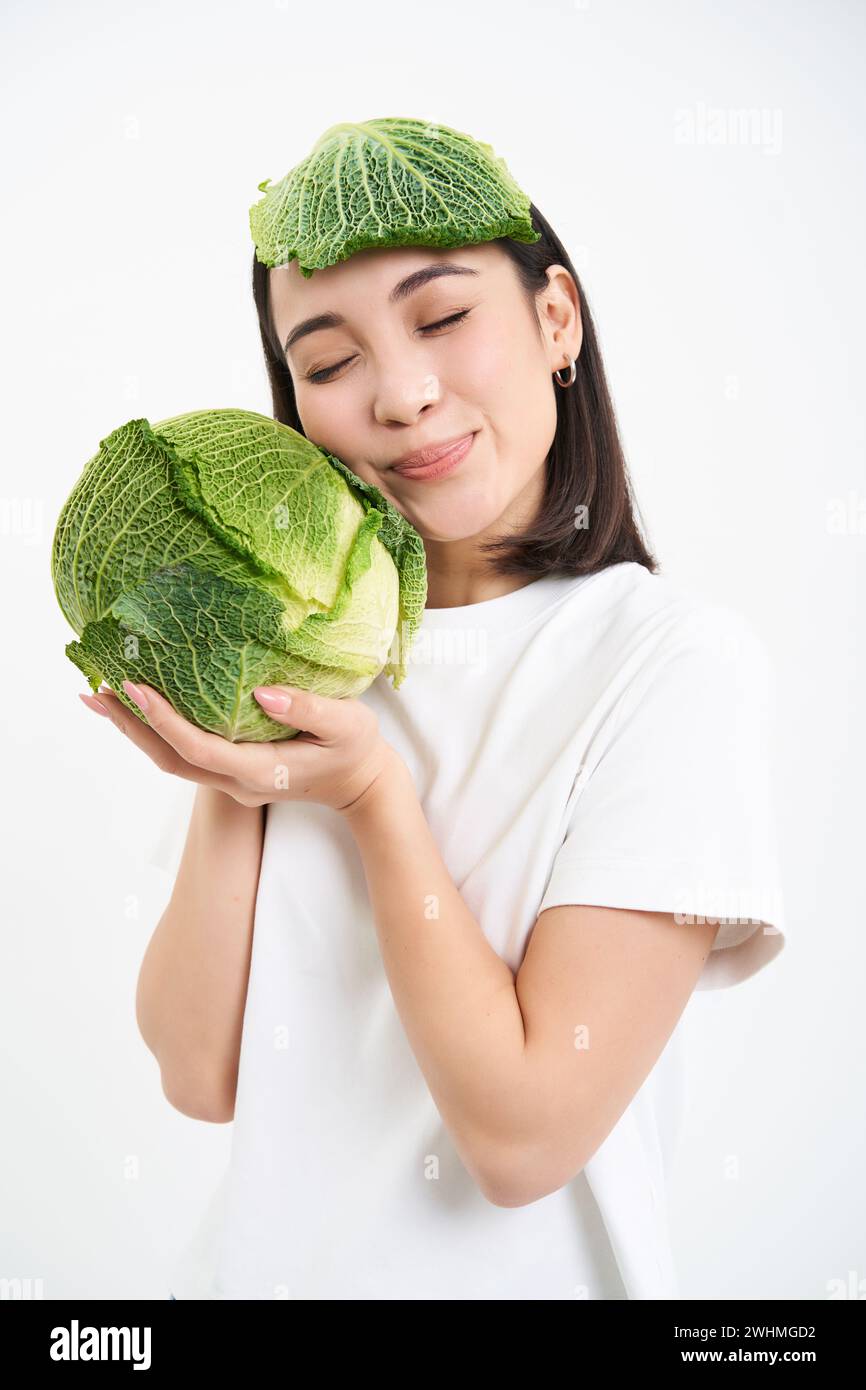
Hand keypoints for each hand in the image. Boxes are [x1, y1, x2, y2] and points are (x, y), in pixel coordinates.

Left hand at [79, 679, 400, 813]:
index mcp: (258, 770)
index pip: (196, 747)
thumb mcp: (348, 724)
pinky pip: (185, 752)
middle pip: (168, 759)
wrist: (362, 784)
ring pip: (172, 759)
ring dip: (136, 731)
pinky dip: (158, 730)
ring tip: (102, 697)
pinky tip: (144, 706)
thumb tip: (260, 690)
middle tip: (94, 692)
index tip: (132, 688)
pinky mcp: (231, 769)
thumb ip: (307, 708)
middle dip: (130, 727)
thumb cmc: (357, 749)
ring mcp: (231, 780)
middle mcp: (236, 781)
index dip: (161, 720)